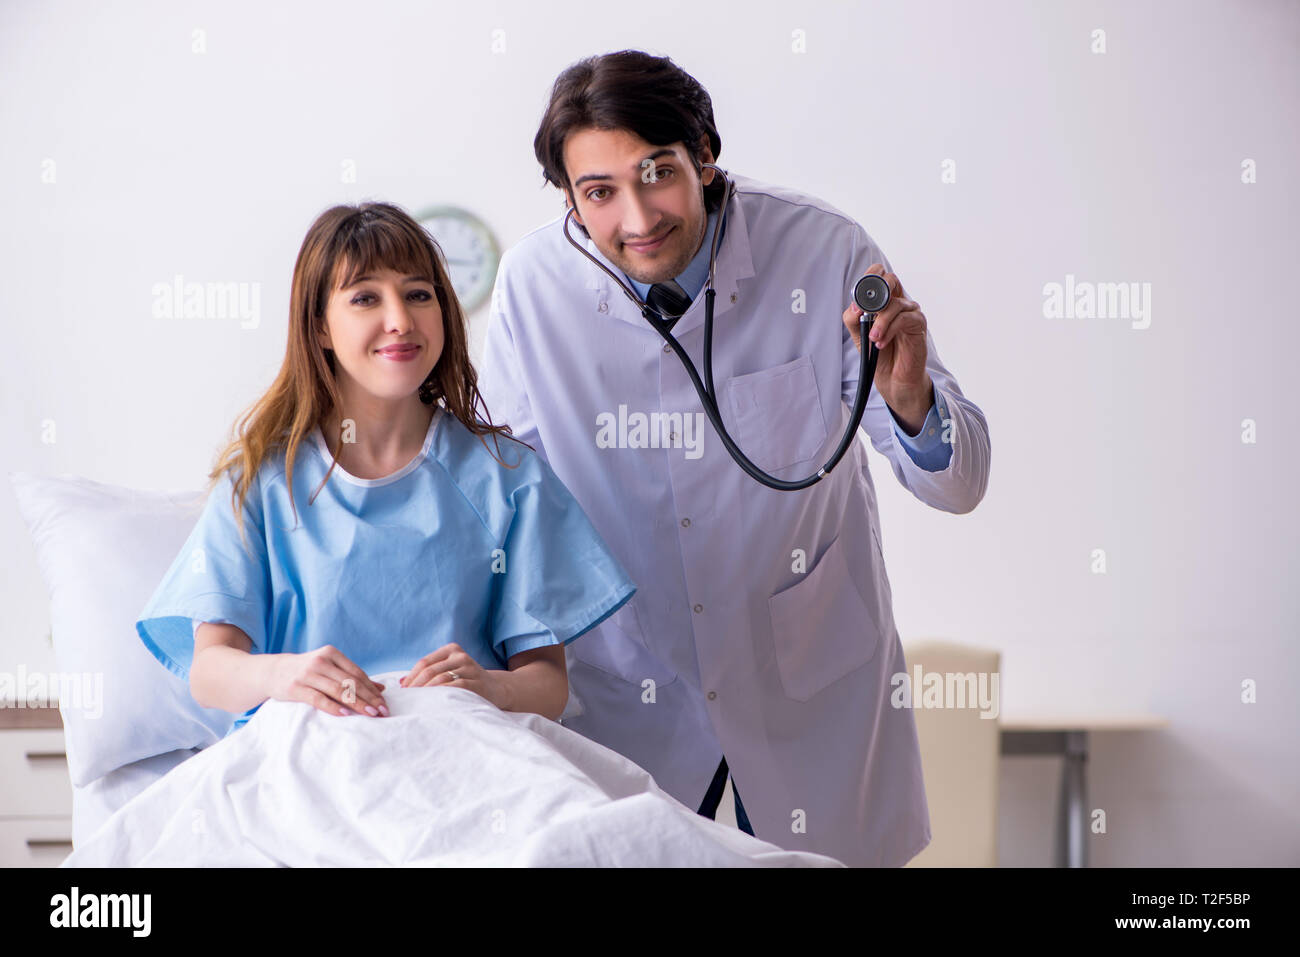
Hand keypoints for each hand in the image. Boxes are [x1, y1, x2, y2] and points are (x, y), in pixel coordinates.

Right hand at [268, 645, 387, 717]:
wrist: (272, 671)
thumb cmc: (307, 671)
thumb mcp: (329, 668)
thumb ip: (352, 676)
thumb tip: (381, 688)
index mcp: (331, 654)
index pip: (357, 673)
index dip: (372, 689)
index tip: (384, 702)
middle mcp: (321, 661)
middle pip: (350, 682)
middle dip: (369, 698)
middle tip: (382, 711)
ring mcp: (308, 674)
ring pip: (337, 690)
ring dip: (357, 703)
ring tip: (370, 714)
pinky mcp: (296, 687)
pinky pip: (318, 699)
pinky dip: (333, 707)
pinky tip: (346, 714)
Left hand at [400, 643, 511, 710]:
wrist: (495, 688)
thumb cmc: (466, 681)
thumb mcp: (449, 670)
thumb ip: (429, 673)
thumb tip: (401, 683)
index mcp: (452, 649)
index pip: (424, 662)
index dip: (411, 677)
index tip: (404, 690)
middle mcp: (460, 656)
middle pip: (430, 670)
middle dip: (415, 686)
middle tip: (407, 698)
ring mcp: (470, 668)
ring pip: (440, 679)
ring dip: (425, 692)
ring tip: (417, 702)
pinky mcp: (476, 682)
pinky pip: (453, 688)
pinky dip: (440, 695)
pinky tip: (433, 703)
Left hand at [841, 264, 932, 425]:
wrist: (891, 378)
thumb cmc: (877, 353)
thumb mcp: (858, 334)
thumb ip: (853, 318)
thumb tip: (855, 307)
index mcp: (885, 299)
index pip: (880, 275)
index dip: (870, 277)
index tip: (859, 294)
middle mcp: (899, 301)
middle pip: (891, 280)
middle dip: (876, 293)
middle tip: (866, 311)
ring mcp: (911, 312)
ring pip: (895, 303)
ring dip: (880, 321)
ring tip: (872, 338)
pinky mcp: (918, 325)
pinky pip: (904, 319)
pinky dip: (889, 330)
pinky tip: (881, 342)